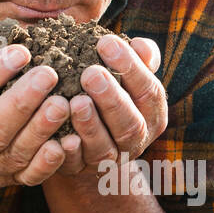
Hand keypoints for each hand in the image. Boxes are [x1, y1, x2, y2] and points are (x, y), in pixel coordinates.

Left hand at [55, 35, 166, 176]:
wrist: (84, 132)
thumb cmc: (106, 89)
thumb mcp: (123, 72)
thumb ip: (136, 58)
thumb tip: (140, 46)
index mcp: (151, 113)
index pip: (149, 92)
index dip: (132, 68)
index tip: (106, 43)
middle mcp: (135, 140)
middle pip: (130, 124)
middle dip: (111, 99)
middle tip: (91, 73)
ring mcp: (110, 159)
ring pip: (105, 148)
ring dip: (91, 126)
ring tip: (76, 101)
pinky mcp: (81, 170)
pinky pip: (77, 165)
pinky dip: (70, 153)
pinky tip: (62, 138)